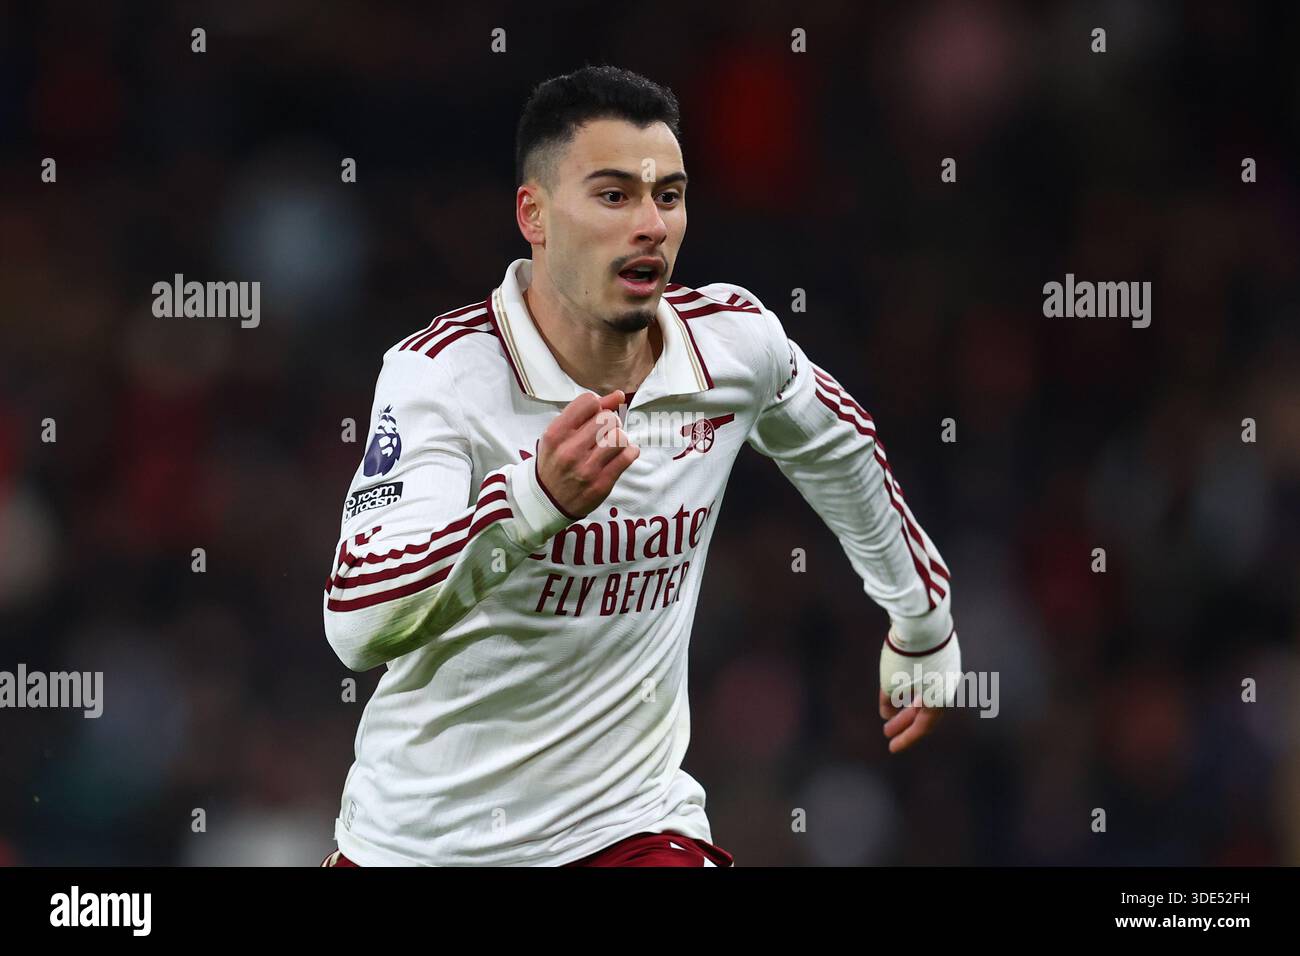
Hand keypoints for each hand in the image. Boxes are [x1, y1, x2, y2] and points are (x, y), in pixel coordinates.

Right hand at [536, 390, 638, 518]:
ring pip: (620, 436)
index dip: (596, 405)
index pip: (589, 401)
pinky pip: (628, 456)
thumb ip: (587, 412)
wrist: (547, 501)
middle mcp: (570, 450)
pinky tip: (620, 455)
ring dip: (619, 438)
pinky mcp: (602, 484)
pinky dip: (629, 452)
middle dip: (610, 422)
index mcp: (556, 434)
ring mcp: (586, 468)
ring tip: (612, 444)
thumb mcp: (560, 434)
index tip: (593, 416)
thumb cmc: (555, 461)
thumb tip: (619, 395)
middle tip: (604, 432)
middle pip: (608, 418)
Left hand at [878, 627, 960, 752]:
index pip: (922, 726)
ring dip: (906, 704)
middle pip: (923, 711)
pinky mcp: (939, 652)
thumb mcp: (891, 683)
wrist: (920, 619)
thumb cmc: (906, 657)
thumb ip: (889, 701)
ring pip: (924, 693)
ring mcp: (944, 669)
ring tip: (889, 713)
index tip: (891, 747)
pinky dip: (910, 687)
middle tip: (887, 732)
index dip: (905, 738)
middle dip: (904, 722)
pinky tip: (894, 690)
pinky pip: (925, 678)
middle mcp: (946, 686)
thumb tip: (887, 712)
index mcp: (940, 699)